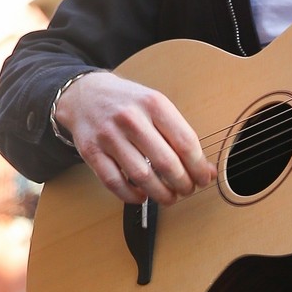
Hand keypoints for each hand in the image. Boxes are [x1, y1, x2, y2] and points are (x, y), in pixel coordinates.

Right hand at [55, 72, 214, 204]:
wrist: (85, 94)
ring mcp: (109, 135)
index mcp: (154, 104)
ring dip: (160, 194)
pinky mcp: (91, 151)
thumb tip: (205, 168)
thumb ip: (179, 134)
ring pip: (141, 176)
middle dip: (182, 184)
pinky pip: (113, 182)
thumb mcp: (156, 106)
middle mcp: (131, 118)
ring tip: (169, 197)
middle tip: (188, 190)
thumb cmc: (129, 103)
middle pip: (165, 162)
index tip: (204, 178)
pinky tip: (142, 196)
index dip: (198, 166)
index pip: (185, 142)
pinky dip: (130, 196)